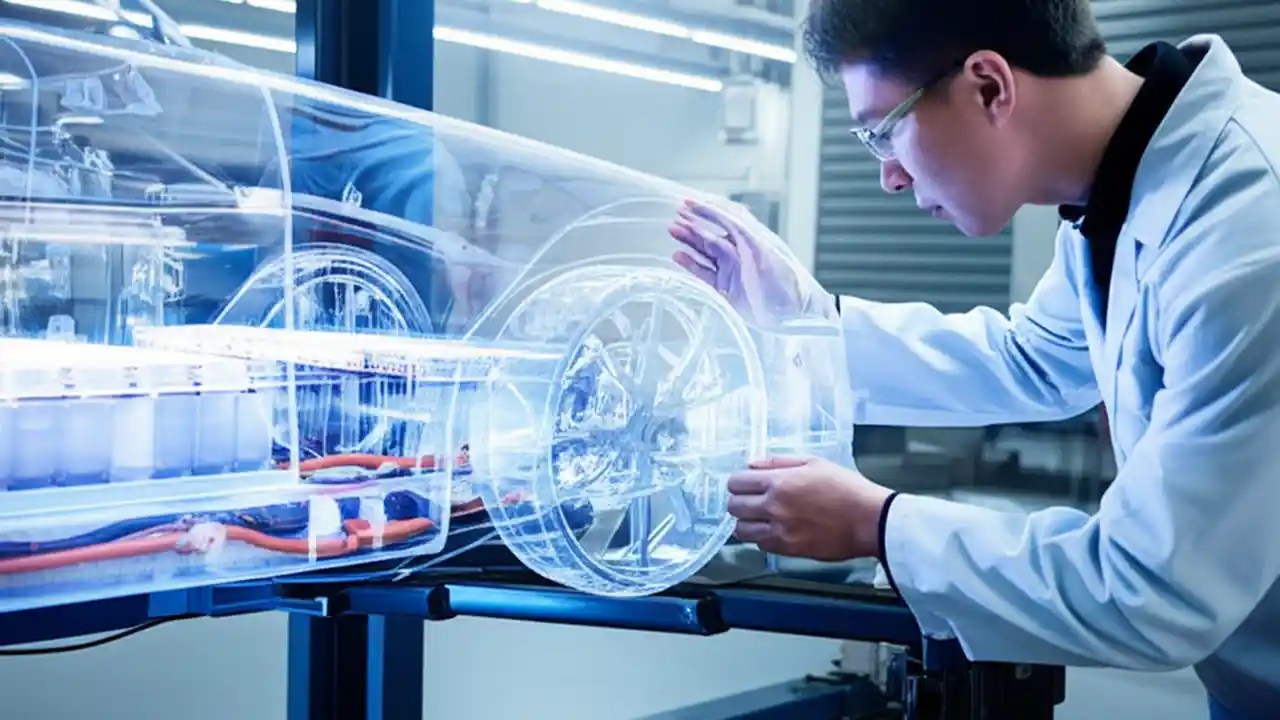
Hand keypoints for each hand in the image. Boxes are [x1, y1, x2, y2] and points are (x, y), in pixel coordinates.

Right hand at [667, 199, 808, 324]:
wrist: (794, 315)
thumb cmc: (786, 282)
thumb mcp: (766, 253)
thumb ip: (744, 234)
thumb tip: (727, 217)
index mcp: (750, 240)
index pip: (724, 219)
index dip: (706, 211)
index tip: (687, 203)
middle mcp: (739, 253)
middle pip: (711, 235)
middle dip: (693, 225)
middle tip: (675, 218)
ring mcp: (731, 270)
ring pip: (704, 252)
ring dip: (688, 242)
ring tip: (672, 231)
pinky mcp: (726, 288)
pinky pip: (703, 273)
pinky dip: (690, 264)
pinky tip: (677, 257)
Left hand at [727, 456, 892, 561]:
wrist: (869, 519)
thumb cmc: (846, 488)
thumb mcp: (814, 463)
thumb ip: (778, 462)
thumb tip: (752, 464)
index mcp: (778, 482)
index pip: (736, 482)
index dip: (738, 482)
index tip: (745, 484)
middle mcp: (773, 507)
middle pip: (734, 506)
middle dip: (739, 502)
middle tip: (752, 501)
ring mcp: (779, 530)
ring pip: (741, 530)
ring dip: (747, 523)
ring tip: (761, 518)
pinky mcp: (788, 549)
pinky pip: (760, 545)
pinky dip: (762, 538)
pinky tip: (775, 530)